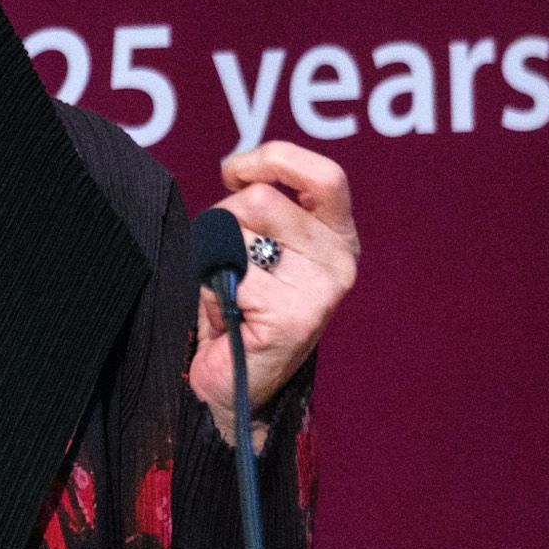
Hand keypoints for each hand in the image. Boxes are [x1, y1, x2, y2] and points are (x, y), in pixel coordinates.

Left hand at [189, 141, 356, 448]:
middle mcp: (339, 262)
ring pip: (235, 232)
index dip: (274, 160)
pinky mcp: (293, 319)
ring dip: (212, 259)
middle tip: (228, 263)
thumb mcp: (262, 243)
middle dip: (223, 222)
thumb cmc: (241, 307)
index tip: (235, 172)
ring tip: (229, 293)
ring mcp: (320, 292)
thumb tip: (237, 168)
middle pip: (260, 199)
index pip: (324, 176)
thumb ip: (265, 204)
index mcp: (337, 236)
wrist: (235, 388)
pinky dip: (209, 292)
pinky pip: (224, 275)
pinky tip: (228, 320)